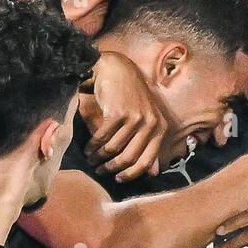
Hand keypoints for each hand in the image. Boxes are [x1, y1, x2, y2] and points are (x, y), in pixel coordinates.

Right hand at [83, 51, 167, 180]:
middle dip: (112, 168)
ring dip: (99, 157)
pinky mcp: (118, 112)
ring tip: (91, 159)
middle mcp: (151, 123)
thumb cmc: (130, 96)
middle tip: (99, 170)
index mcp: (160, 128)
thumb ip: (150, 144)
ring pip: (114, 149)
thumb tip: (153, 173)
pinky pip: (103, 137)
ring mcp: (135, 117)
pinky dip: (93, 145)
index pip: (147, 160)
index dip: (131, 174)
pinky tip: (88, 148)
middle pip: (129, 157)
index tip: (117, 178)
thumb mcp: (146, 119)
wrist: (116, 69)